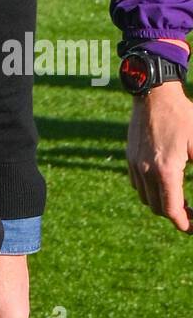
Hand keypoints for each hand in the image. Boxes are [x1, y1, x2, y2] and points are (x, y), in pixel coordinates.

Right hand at [126, 82, 192, 231]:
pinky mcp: (130, 156)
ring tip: (179, 201)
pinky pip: (138, 184)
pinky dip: (150, 190)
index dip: (186, 224)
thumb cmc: (183, 116)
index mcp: (165, 170)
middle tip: (192, 214)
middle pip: (159, 208)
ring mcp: (135, 163)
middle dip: (176, 216)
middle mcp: (145, 170)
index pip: (172, 211)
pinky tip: (163, 182)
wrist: (154, 92)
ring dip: (162, 204)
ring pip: (146, 198)